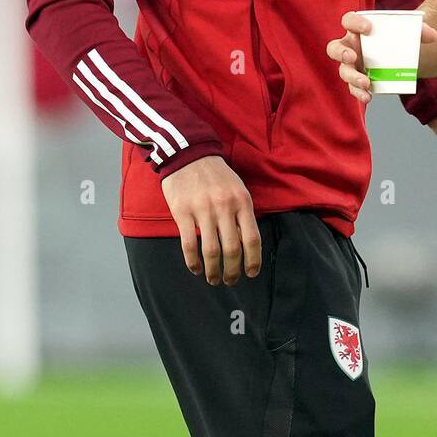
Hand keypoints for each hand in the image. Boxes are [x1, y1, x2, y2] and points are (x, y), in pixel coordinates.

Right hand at [161, 155, 260, 284]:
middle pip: (233, 249)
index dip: (253, 260)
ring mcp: (203, 210)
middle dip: (233, 270)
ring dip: (213, 270)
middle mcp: (225, 207)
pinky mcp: (183, 212)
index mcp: (242, 202)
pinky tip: (196, 268)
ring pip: (211, 250)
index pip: (252, 238)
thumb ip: (243, 213)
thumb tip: (248, 244)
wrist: (189, 155)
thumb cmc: (216, 175)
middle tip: (230, 281)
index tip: (251, 273)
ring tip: (213, 279)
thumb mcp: (238, 188)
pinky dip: (193, 261)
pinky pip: (189, 244)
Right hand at [326, 12, 436, 103]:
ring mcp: (352, 65)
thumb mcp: (407, 33)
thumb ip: (420, 31)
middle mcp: (350, 46)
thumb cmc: (395, 39)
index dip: (354, 22)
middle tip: (352, 56)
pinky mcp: (357, 80)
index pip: (348, 20)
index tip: (368, 27)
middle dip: (341, 52)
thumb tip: (433, 36)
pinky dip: (359, 93)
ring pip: (343, 71)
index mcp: (358, 29)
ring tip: (366, 82)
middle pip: (334, 48)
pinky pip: (353, 88)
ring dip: (352, 77)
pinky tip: (368, 96)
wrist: (398, 56)